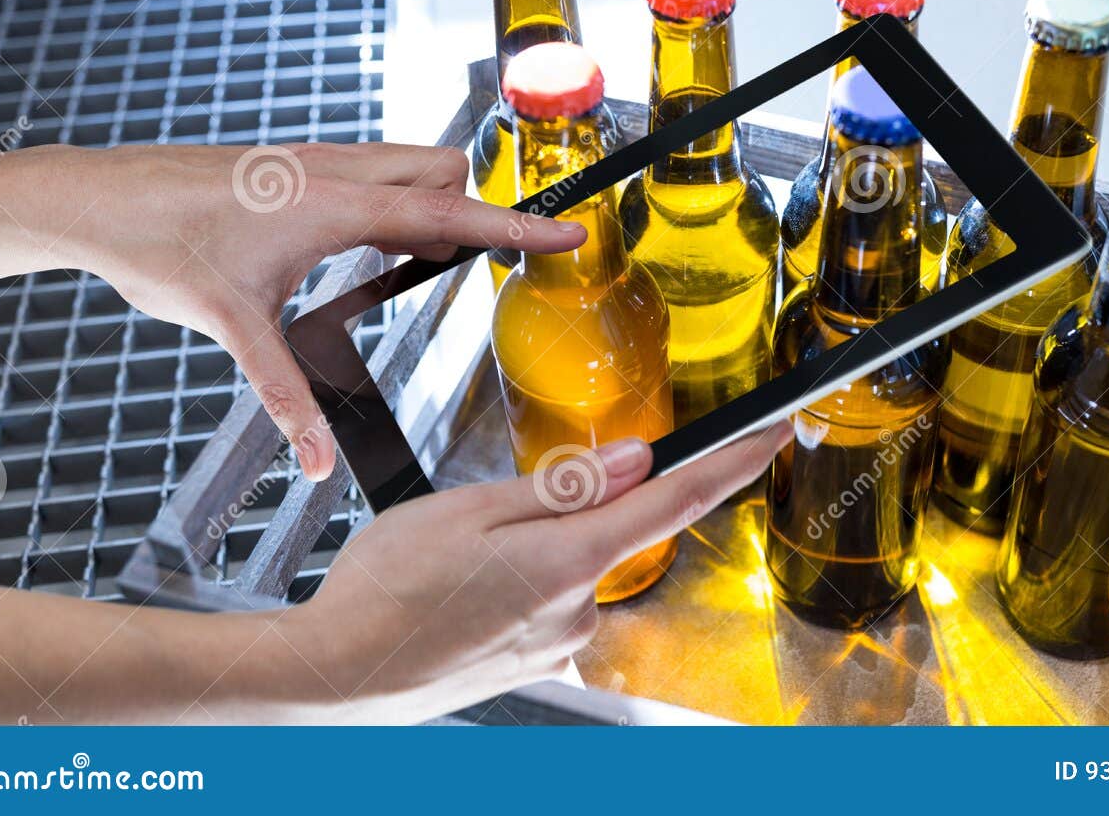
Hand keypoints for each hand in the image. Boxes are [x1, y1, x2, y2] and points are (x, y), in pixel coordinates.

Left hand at [0, 142, 583, 480]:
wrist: (92, 196)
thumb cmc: (157, 247)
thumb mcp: (230, 328)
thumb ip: (285, 397)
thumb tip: (317, 461)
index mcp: (336, 205)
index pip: (452, 212)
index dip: (516, 227)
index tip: (569, 231)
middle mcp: (333, 172)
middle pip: (444, 174)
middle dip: (477, 210)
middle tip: (495, 261)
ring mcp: (312, 163)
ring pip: (408, 166)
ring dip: (435, 203)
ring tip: (437, 260)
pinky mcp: (291, 167)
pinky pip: (371, 173)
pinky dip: (393, 201)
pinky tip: (366, 248)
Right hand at [276, 421, 792, 723]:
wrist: (334, 676)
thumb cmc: (384, 591)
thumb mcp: (467, 512)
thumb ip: (561, 486)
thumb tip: (637, 460)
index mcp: (567, 559)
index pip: (677, 499)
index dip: (734, 461)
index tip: (775, 431)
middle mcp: (578, 607)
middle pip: (609, 529)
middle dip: (561, 509)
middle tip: (475, 523)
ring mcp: (560, 641)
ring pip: (570, 565)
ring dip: (528, 551)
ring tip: (450, 566)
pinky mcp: (539, 661)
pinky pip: (547, 601)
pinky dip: (515, 585)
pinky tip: (461, 595)